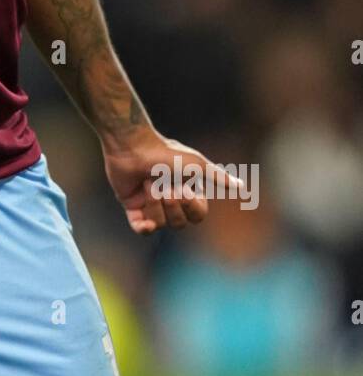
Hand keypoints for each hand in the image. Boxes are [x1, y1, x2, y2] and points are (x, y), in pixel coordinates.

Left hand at [103, 128, 235, 234]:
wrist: (134, 148)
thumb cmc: (167, 154)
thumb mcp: (197, 165)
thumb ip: (218, 178)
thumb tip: (244, 187)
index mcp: (187, 191)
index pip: (197, 215)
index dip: (192, 206)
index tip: (184, 189)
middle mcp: (170, 200)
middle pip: (179, 223)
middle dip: (172, 206)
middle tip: (163, 186)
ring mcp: (150, 204)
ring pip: (159, 223)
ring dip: (154, 203)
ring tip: (147, 184)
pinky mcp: (131, 206)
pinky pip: (139, 228)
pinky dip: (143, 228)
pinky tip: (145, 223)